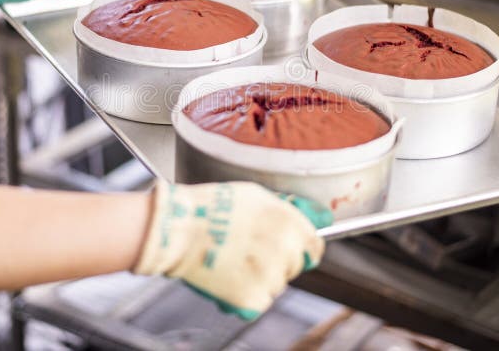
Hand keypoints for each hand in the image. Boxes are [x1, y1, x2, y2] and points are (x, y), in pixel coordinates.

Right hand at [133, 181, 331, 319]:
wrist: (179, 229)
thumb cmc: (212, 207)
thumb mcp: (257, 196)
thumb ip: (289, 210)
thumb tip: (319, 218)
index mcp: (290, 223)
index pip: (315, 246)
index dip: (301, 248)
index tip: (291, 250)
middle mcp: (286, 249)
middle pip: (294, 267)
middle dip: (277, 261)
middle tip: (248, 251)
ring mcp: (269, 276)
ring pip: (275, 285)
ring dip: (260, 279)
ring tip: (232, 261)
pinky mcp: (251, 299)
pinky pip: (258, 303)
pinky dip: (244, 297)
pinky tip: (227, 277)